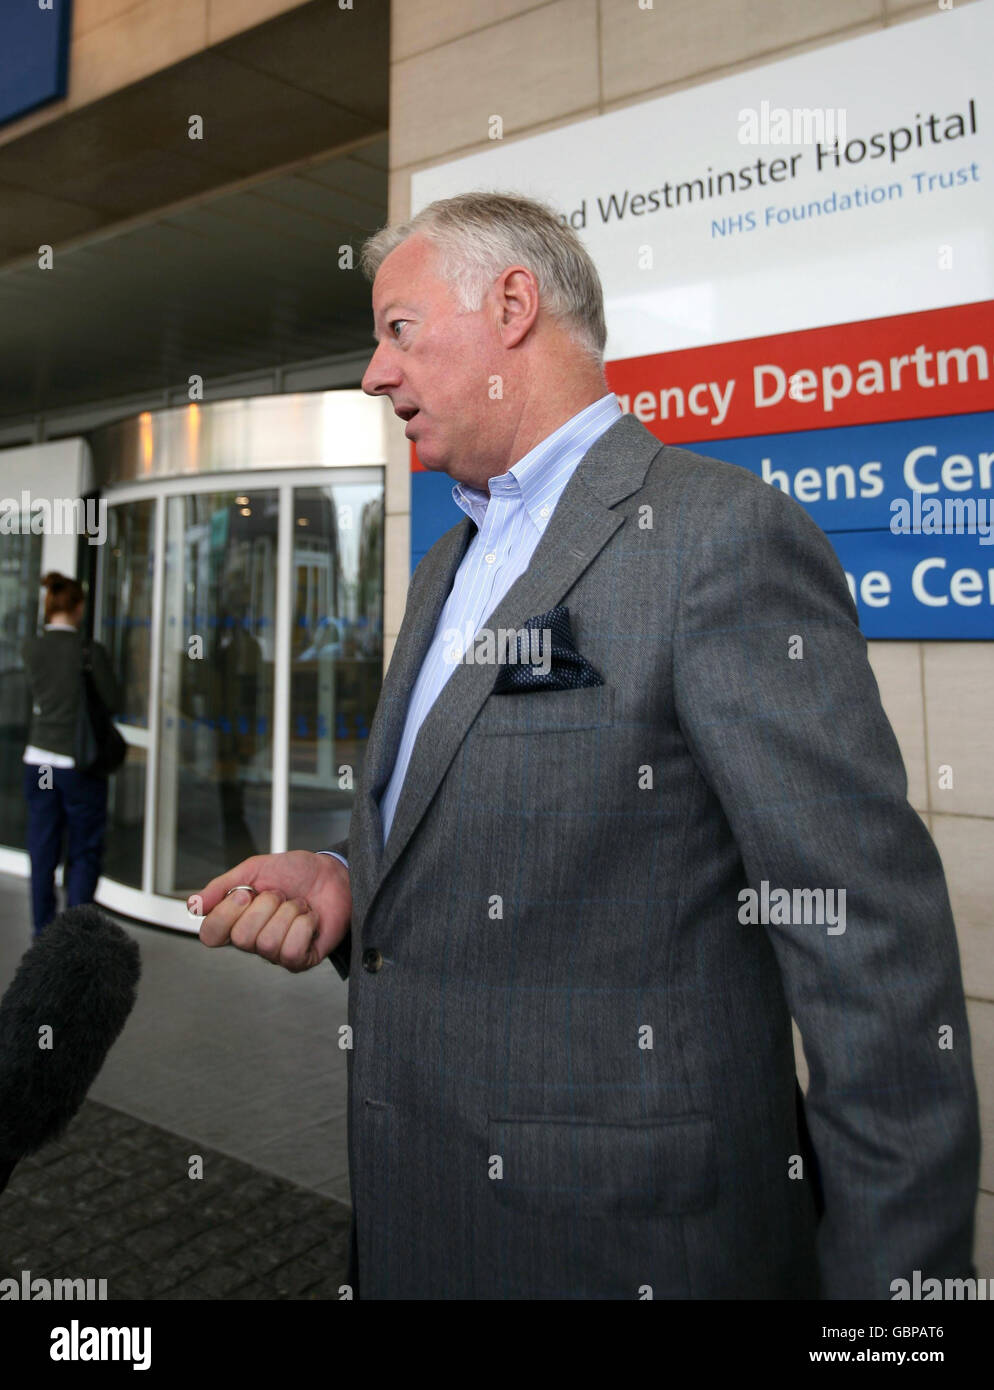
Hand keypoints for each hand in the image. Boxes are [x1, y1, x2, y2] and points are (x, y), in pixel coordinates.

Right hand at [192, 851, 350, 971]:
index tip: (246, 892)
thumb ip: (221, 886)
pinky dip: (304, 925)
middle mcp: (253, 940)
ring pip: (268, 943)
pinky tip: (309, 918)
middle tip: (279, 895)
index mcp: (236, 920)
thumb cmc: (295, 872)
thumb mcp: (254, 869)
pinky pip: (291, 950)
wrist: (333, 873)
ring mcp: (276, 953)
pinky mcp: (300, 960)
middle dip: (266, 906)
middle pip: (242, 938)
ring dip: (288, 913)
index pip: (210, 935)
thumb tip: (194, 905)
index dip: (226, 913)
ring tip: (297, 904)